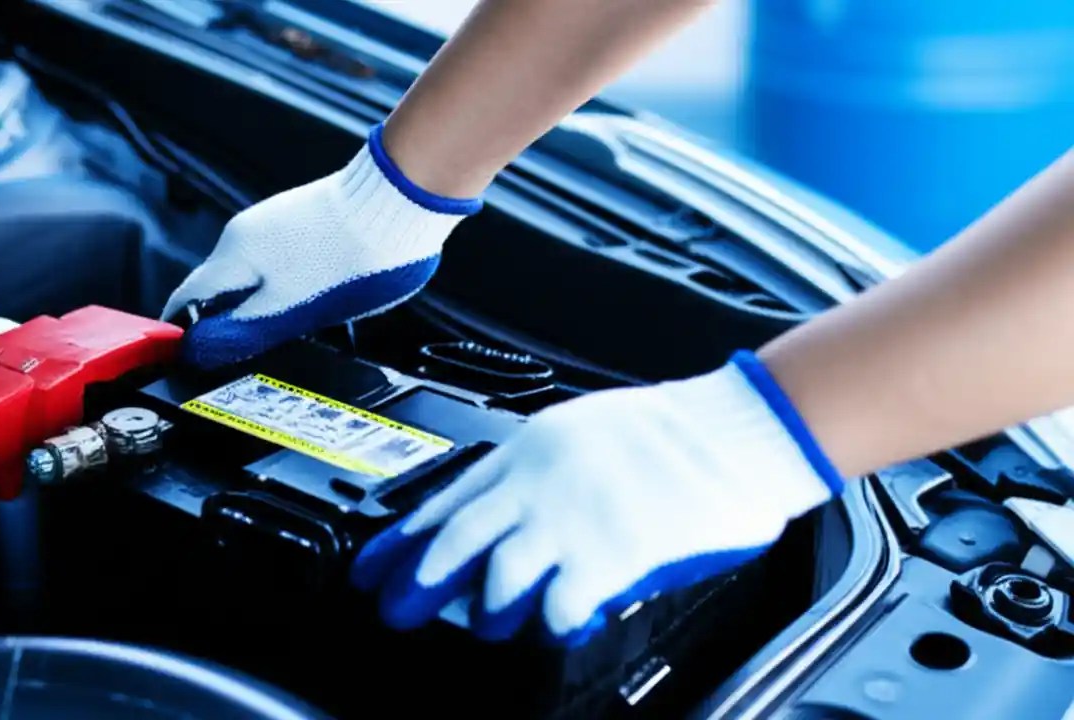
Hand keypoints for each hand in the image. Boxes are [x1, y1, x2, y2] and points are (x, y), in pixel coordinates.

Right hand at [163, 125, 482, 368]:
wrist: (398, 205)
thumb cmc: (347, 257)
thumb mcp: (289, 308)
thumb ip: (244, 330)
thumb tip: (203, 347)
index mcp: (235, 252)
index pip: (188, 296)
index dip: (182, 329)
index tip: (184, 354)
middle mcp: (248, 232)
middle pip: (222, 287)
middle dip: (228, 320)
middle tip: (246, 353)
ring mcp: (277, 223)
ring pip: (255, 276)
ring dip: (263, 305)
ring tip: (291, 328)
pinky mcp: (306, 222)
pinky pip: (283, 264)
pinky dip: (288, 287)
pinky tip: (315, 299)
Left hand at [350, 351, 844, 646]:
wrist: (739, 432)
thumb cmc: (671, 430)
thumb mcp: (582, 429)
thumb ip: (535, 467)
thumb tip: (497, 508)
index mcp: (531, 448)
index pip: (447, 497)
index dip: (401, 538)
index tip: (372, 566)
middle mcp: (542, 482)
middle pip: (457, 538)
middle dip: (420, 583)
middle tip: (396, 610)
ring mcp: (576, 519)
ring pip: (499, 577)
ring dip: (487, 610)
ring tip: (490, 624)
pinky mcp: (614, 555)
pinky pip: (559, 604)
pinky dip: (548, 624)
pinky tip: (552, 627)